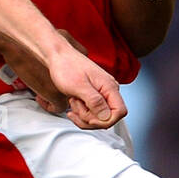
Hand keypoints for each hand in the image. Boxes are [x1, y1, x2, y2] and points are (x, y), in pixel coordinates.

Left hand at [4, 35, 126, 129]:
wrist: (58, 56)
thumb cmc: (66, 67)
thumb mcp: (78, 86)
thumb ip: (94, 102)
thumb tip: (107, 117)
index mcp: (110, 87)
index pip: (120, 112)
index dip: (105, 120)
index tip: (89, 118)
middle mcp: (109, 90)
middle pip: (108, 118)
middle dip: (89, 118)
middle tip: (75, 105)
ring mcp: (102, 93)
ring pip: (99, 117)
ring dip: (83, 115)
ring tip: (73, 101)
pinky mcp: (94, 95)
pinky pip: (92, 112)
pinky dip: (81, 112)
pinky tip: (73, 104)